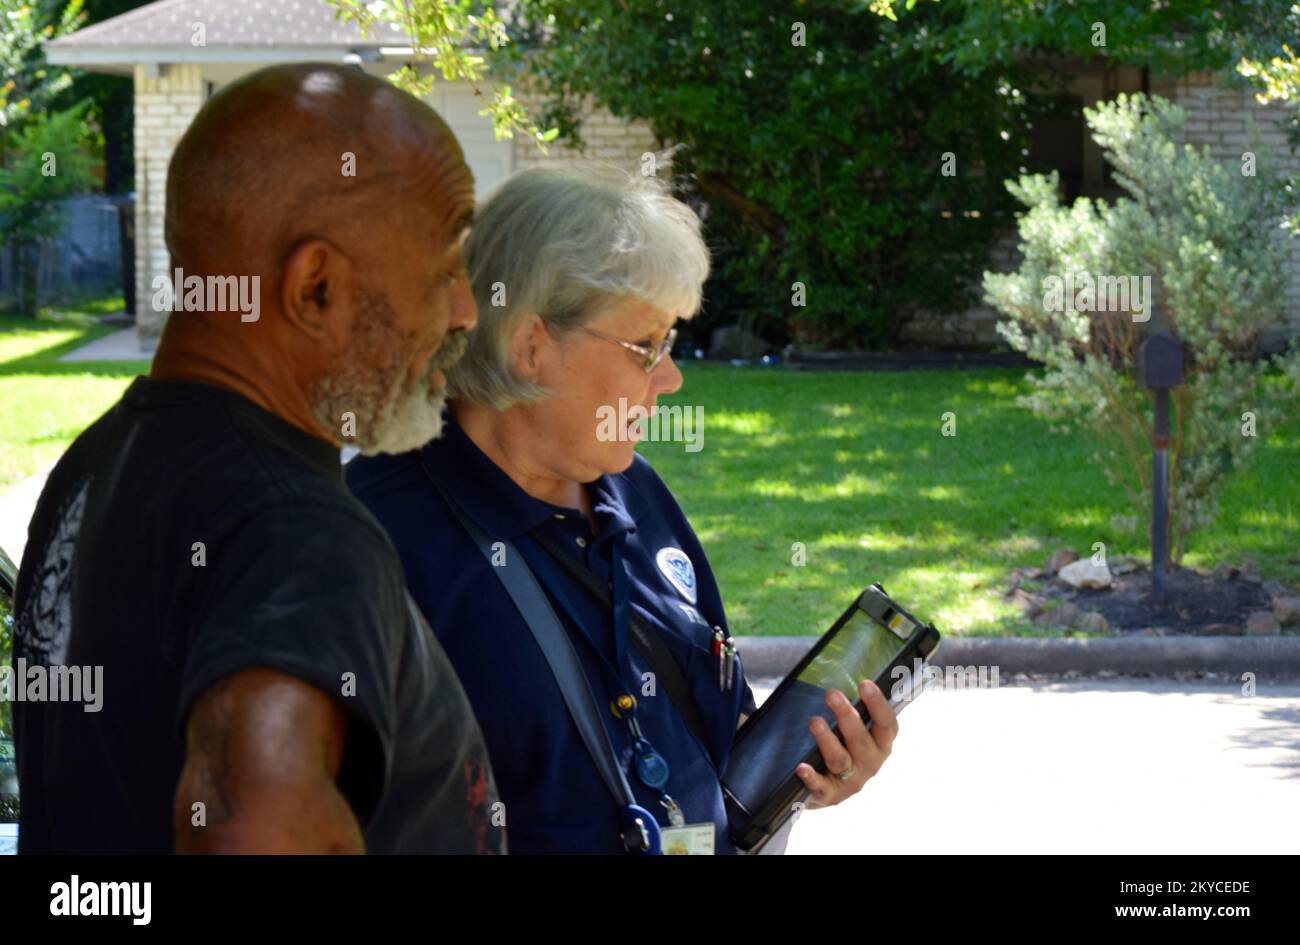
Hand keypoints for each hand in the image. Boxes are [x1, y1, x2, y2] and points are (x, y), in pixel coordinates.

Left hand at [796, 679, 897, 809]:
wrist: (830, 789)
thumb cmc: (845, 748)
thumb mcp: (855, 730)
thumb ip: (856, 709)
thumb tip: (846, 675)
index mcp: (881, 745)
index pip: (887, 725)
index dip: (878, 705)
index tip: (865, 684)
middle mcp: (870, 764)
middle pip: (861, 740)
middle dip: (847, 717)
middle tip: (832, 695)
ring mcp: (851, 782)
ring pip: (840, 760)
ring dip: (827, 740)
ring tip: (814, 721)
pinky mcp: (830, 795)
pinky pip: (820, 786)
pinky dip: (811, 777)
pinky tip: (801, 767)